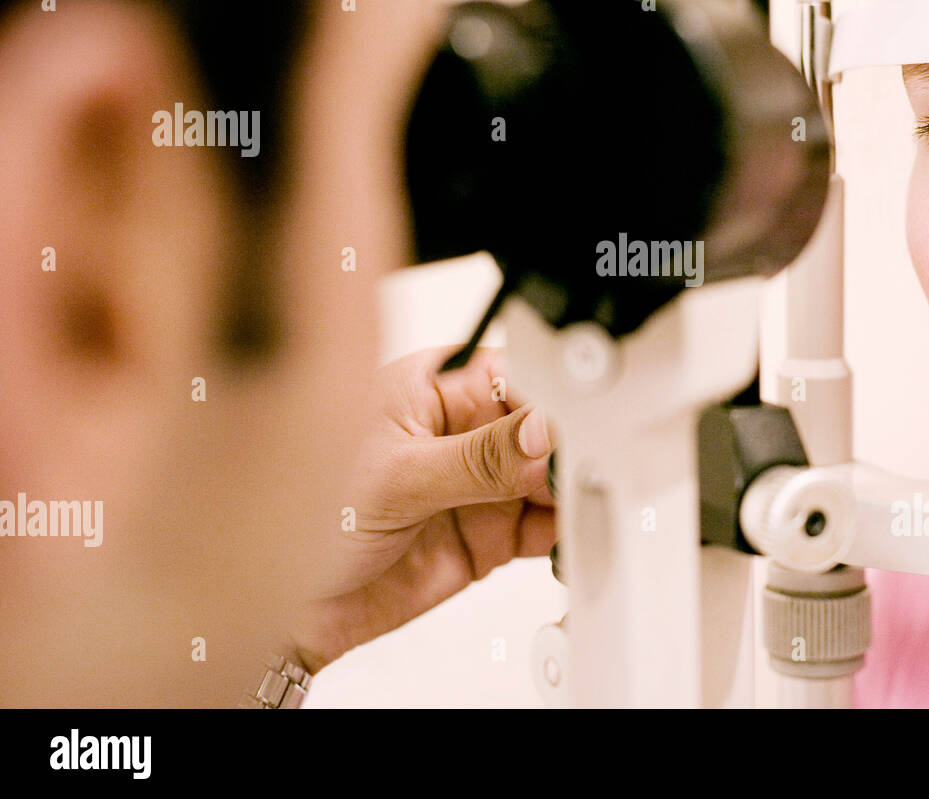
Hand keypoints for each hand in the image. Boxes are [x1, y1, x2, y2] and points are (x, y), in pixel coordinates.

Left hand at [289, 346, 554, 673]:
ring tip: (585, 503)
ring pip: (550, 477)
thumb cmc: (286, 518)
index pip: (515, 376)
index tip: (579, 422)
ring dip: (573, 489)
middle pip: (543, 426)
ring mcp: (477, 483)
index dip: (552, 397)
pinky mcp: (487, 534)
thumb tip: (542, 430)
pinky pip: (544, 527)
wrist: (278, 612)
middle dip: (571, 445)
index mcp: (431, 387)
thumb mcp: (390, 478)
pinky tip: (571, 534)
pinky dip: (567, 532)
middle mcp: (460, 431)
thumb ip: (476, 458)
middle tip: (589, 469)